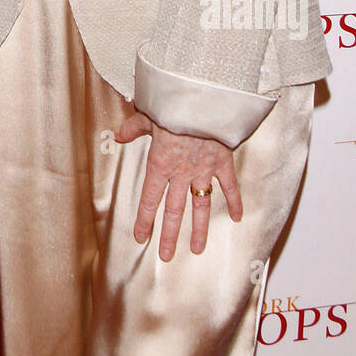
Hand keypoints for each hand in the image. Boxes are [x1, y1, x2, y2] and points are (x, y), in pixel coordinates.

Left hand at [114, 110, 241, 260]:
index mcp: (160, 164)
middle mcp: (181, 173)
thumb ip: (133, 129)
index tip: (141, 237)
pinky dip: (234, 201)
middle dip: (169, 235)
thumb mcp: (147, 116)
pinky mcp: (222, 162)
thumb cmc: (172, 106)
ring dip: (199, 229)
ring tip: (197, 249)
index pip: (148, 199)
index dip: (144, 219)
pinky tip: (237, 218)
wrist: (201, 98)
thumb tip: (117, 134)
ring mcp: (203, 170)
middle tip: (166, 256)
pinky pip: (229, 186)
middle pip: (173, 210)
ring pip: (200, 206)